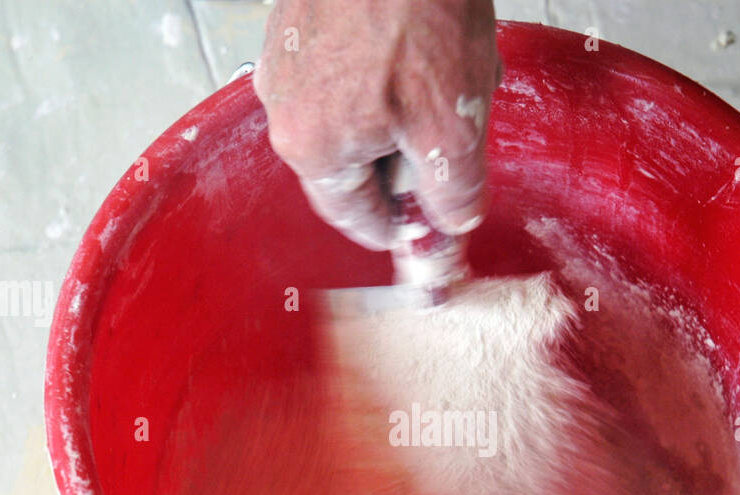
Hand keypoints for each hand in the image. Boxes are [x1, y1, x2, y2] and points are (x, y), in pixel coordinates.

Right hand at [254, 0, 500, 249]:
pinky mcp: (300, 22)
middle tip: (455, 133)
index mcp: (313, 148)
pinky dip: (389, 70)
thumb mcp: (451, 129)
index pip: (358, 219)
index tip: (435, 223)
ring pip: (357, 115)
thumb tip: (452, 227)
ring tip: (446, 74)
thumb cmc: (416, 11)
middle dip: (411, 158)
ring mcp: (288, 60)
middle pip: (357, 166)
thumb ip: (452, 195)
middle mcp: (285, 108)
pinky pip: (348, 71)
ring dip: (405, 111)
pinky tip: (424, 42)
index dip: (406, 226)